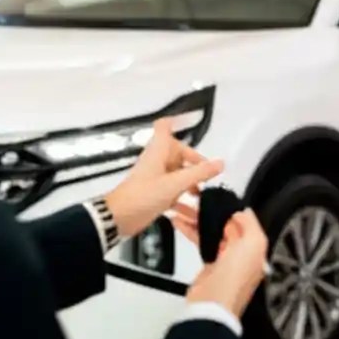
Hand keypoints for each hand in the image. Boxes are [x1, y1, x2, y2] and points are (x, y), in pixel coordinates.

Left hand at [104, 118, 223, 238]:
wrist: (118, 218)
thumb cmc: (143, 195)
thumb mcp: (175, 183)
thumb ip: (199, 173)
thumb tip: (220, 163)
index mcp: (159, 151)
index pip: (164, 127)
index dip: (177, 120)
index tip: (192, 121)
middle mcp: (157, 162)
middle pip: (177, 153)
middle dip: (194, 162)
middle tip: (209, 173)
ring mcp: (155, 178)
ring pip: (177, 174)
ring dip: (191, 182)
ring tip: (204, 193)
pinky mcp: (154, 195)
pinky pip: (173, 193)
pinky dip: (184, 201)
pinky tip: (194, 213)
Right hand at [183, 210, 268, 316]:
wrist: (212, 304)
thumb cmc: (234, 281)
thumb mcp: (252, 244)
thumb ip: (250, 224)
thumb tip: (242, 213)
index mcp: (256, 249)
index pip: (246, 222)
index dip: (234, 210)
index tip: (221, 199)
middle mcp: (242, 255)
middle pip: (227, 226)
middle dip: (214, 213)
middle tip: (200, 201)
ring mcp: (225, 261)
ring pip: (212, 232)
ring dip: (199, 219)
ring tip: (186, 208)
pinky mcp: (209, 266)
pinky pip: (201, 242)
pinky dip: (191, 231)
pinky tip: (183, 224)